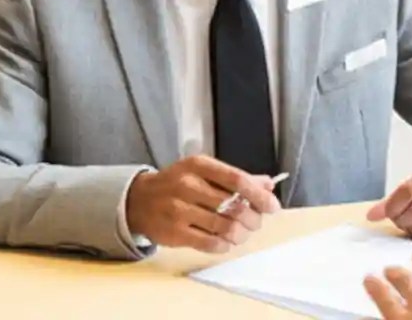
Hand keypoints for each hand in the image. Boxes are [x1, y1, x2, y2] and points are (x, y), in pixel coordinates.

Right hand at [124, 155, 279, 253]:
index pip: (237, 179)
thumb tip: (268, 185)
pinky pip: (210, 243)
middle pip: (234, 206)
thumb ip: (236, 177)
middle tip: (256, 222)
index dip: (259, 195)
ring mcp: (179, 210)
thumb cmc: (177, 184)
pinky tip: (226, 241)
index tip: (272, 206)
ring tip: (242, 233)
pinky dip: (224, 245)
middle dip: (253, 218)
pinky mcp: (174, 233)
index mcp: (199, 166)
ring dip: (241, 234)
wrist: (138, 200)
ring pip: (225, 227)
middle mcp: (188, 185)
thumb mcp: (204, 172)